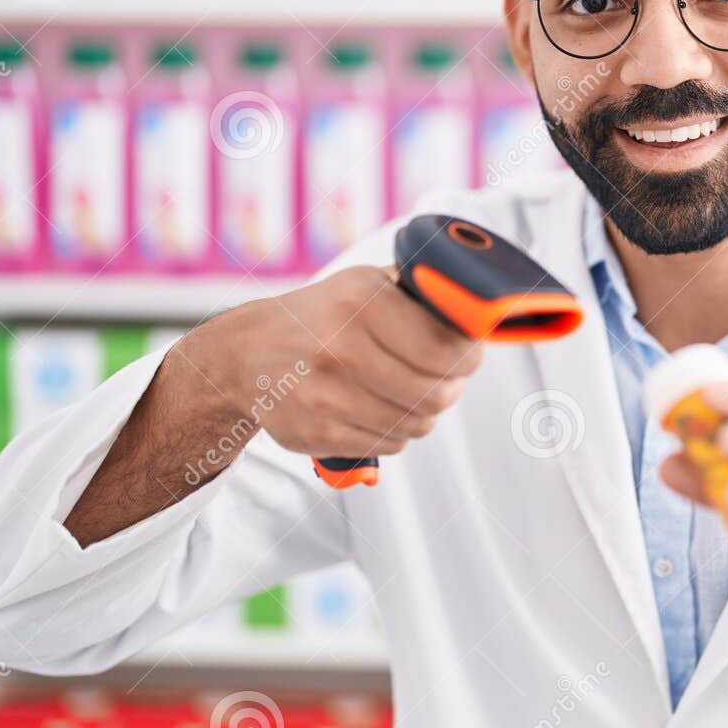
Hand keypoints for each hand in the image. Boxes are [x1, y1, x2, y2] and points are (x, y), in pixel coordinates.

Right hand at [182, 265, 482, 459]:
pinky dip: (398, 430)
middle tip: (447, 378)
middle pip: (437, 391)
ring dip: (427, 411)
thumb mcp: (366, 284)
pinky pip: (390, 443)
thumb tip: (479, 313)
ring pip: (418, 422)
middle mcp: (341, 348)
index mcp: (361, 302)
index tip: (470, 355)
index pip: (445, 346)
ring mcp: (326, 395)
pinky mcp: (318, 433)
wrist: (248, 353)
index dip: (469, 357)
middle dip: (452, 387)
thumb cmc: (322, 317)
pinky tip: (383, 408)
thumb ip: (420, 294)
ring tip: (414, 392)